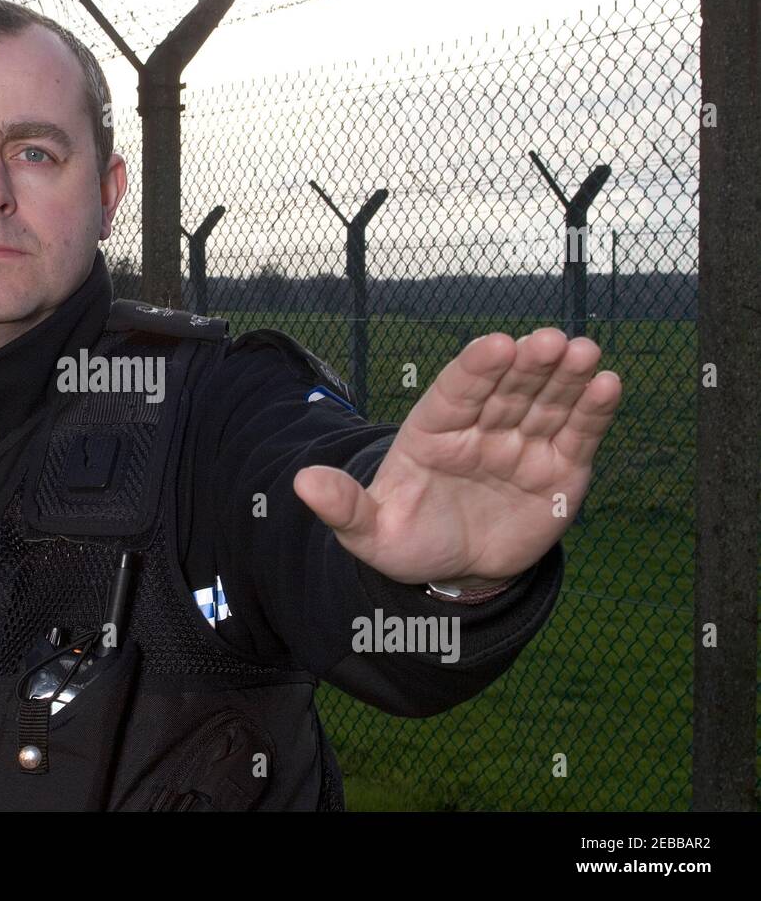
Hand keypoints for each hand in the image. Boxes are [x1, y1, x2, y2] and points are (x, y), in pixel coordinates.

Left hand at [293, 328, 620, 587]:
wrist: (456, 572)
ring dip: (567, 376)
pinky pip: (578, 434)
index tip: (496, 344)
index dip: (475, 369)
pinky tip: (609, 382)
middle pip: (506, 388)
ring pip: (546, 402)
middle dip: (528, 363)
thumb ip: (344, 508)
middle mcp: (480, 428)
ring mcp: (522, 444)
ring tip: (585, 352)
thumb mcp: (371, 533)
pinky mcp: (560, 469)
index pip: (454, 392)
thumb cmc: (409, 541)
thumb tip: (302, 482)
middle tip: (549, 340)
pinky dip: (595, 410)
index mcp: (432, 432)